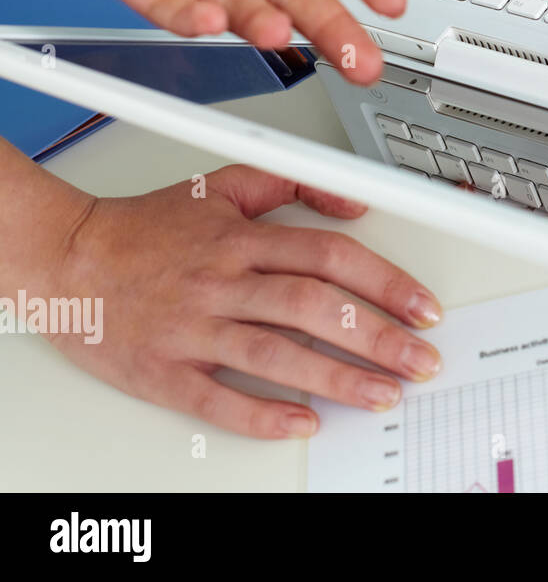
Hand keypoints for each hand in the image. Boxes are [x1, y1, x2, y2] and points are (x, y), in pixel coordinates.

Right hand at [38, 164, 442, 437]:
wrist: (65, 259)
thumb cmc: (147, 229)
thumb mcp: (223, 187)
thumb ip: (292, 184)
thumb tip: (354, 202)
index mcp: (240, 240)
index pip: (329, 257)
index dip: (385, 282)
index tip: (422, 307)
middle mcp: (220, 283)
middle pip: (312, 307)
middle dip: (377, 336)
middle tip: (420, 359)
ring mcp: (192, 329)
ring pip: (274, 355)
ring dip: (336, 378)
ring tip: (383, 394)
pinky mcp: (162, 371)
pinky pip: (216, 399)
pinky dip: (261, 414)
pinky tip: (302, 422)